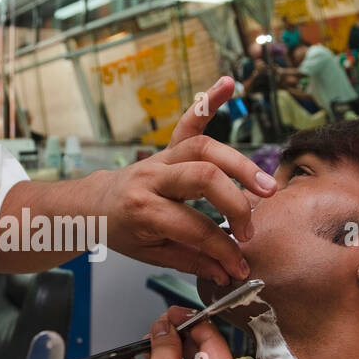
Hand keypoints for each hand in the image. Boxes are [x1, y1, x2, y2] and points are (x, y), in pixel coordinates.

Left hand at [89, 77, 275, 284]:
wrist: (93, 205)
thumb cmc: (122, 231)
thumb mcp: (150, 254)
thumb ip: (191, 260)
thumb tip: (229, 273)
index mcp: (144, 211)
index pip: (195, 229)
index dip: (223, 250)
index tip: (240, 266)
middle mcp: (152, 178)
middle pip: (203, 178)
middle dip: (235, 203)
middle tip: (250, 228)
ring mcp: (161, 158)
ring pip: (204, 148)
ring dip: (240, 164)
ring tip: (265, 185)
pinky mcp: (167, 147)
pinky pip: (189, 121)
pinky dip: (208, 100)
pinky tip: (226, 85)